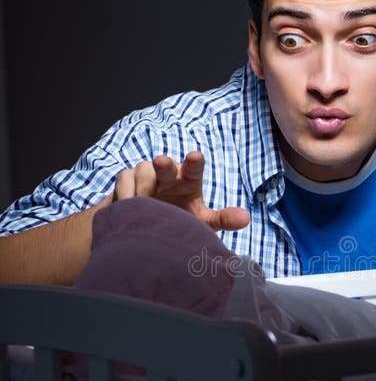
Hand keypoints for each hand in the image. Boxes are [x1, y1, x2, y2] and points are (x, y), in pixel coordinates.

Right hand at [113, 151, 249, 231]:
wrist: (147, 224)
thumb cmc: (180, 218)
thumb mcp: (202, 221)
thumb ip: (222, 219)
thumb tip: (246, 218)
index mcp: (189, 181)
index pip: (194, 169)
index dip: (194, 162)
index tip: (195, 156)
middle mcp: (169, 174)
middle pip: (166, 165)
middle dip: (164, 164)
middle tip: (162, 162)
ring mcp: (147, 172)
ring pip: (143, 173)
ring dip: (143, 193)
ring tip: (145, 209)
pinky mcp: (127, 176)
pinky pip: (124, 180)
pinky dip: (126, 195)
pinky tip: (129, 207)